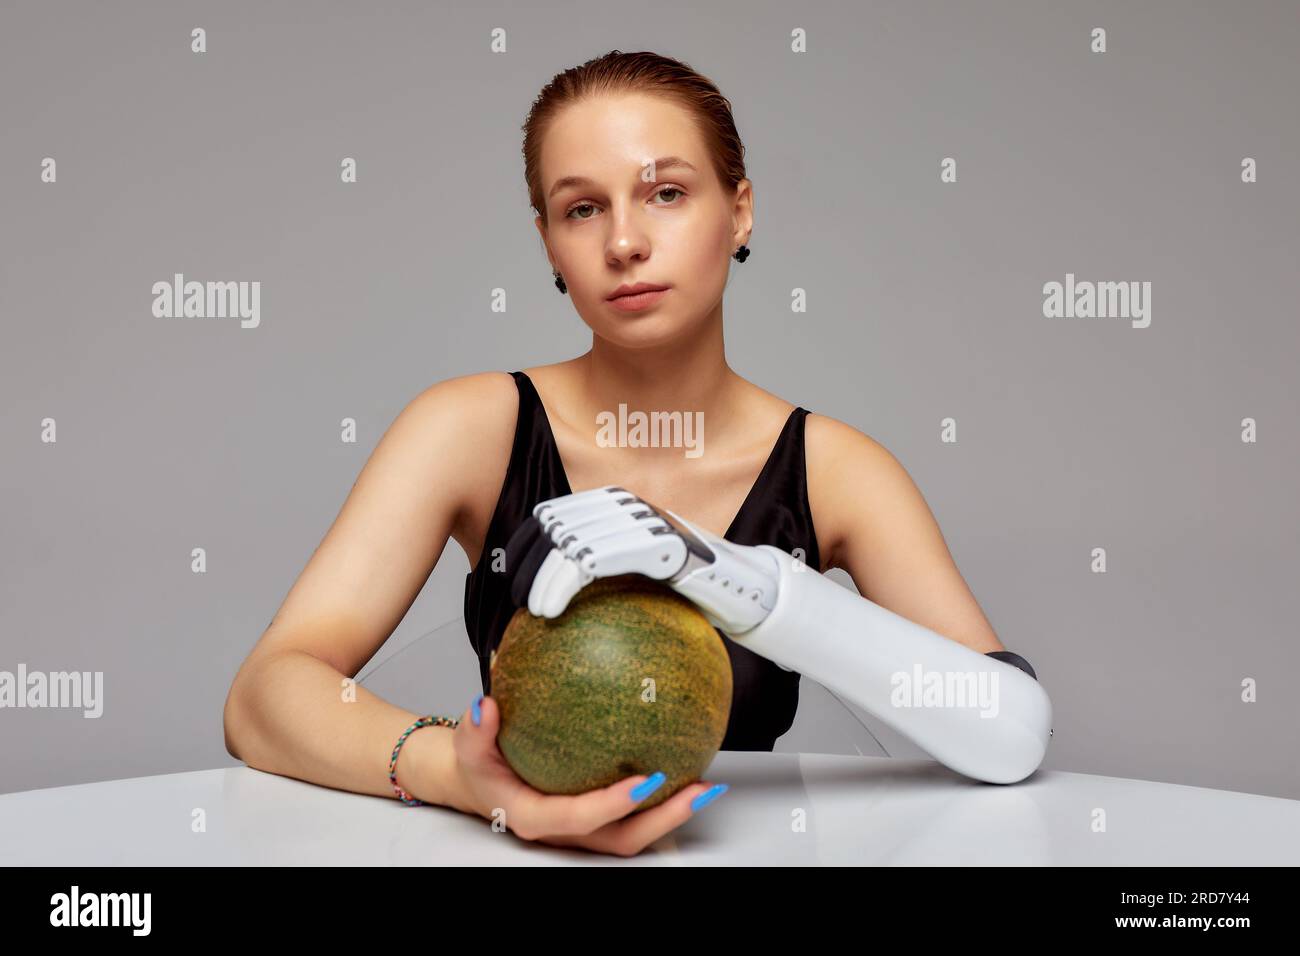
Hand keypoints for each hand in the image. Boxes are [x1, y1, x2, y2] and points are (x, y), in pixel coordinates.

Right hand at [448, 694, 727, 856]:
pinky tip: (687, 763)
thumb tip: (487, 704)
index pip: (579, 818)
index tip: (642, 779)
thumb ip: (475, 729)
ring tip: (707, 785)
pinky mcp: (597, 819)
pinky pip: (634, 815)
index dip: (612, 805)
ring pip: (634, 834)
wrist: (476, 781)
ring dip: (673, 813)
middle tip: (697, 788)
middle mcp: (565, 832)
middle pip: (622, 838)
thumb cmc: (478, 765)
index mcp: (535, 816)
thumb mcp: (467, 746)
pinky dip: (663, 799)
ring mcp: (584, 830)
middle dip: (664, 818)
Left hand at [503, 484, 781, 633]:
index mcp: (616, 504)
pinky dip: (567, 582)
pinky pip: (600, 559)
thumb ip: (601, 574)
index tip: (514, 583)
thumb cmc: (690, 593)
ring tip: (534, 612)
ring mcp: (645, 519)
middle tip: (520, 603)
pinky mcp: (659, 542)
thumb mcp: (637, 578)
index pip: (553, 515)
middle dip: (529, 564)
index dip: (525, 546)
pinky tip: (552, 610)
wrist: (745, 590)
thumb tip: (548, 603)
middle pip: (557, 526)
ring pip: (573, 542)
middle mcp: (627, 504)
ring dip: (544, 578)